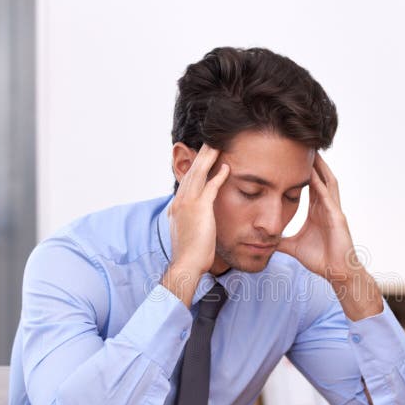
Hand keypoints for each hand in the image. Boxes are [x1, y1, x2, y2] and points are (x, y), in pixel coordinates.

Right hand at [162, 144, 229, 305]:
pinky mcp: (199, 209)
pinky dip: (218, 176)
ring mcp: (188, 204)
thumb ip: (194, 221)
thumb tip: (199, 221)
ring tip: (218, 144)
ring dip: (209, 157)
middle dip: (201, 154)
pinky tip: (227, 167)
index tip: (204, 156)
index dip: (196, 166)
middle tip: (211, 139)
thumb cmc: (191, 255)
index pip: (188, 179)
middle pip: (192, 171)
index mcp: (178, 205)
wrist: (186, 264)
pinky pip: (210, 187)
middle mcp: (181, 200)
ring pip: (199, 173)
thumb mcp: (190, 233)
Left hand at [278, 154, 382, 320]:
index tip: (291, 156)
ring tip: (311, 150)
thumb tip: (264, 239)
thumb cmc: (320, 259)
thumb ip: (280, 240)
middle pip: (320, 177)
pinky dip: (320, 185)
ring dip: (320, 166)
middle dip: (313, 161)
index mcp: (318, 210)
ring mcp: (334, 210)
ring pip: (327, 181)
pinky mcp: (338, 218)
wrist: (336, 272)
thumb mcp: (293, 246)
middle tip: (302, 144)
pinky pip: (328, 197)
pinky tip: (312, 174)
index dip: (302, 170)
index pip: (310, 184)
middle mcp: (327, 206)